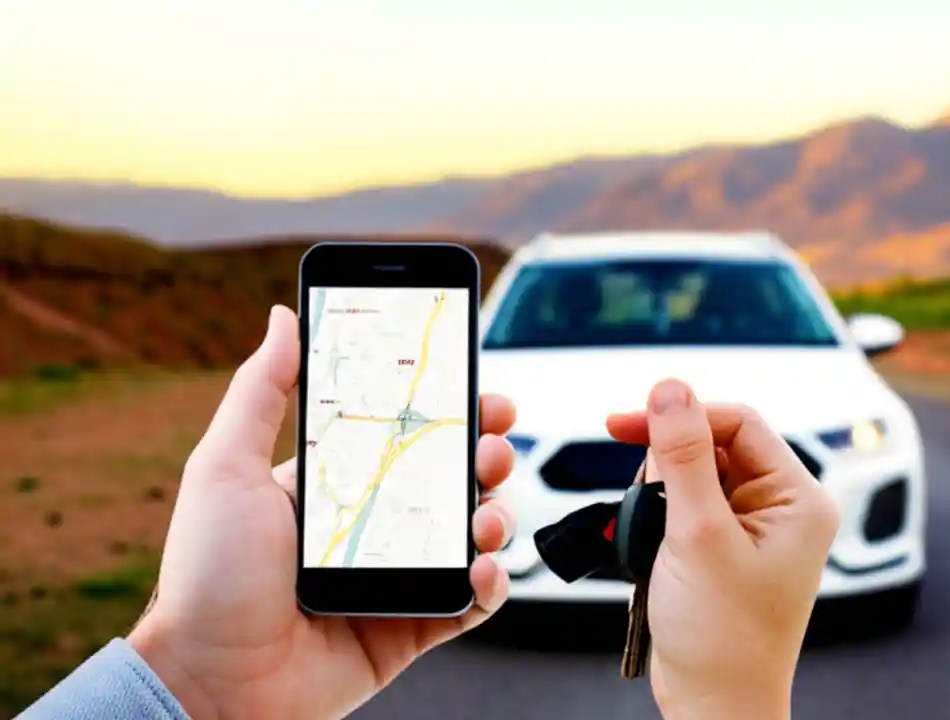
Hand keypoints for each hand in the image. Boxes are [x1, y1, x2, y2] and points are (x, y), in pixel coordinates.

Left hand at [128, 306, 517, 718]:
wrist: (211, 683)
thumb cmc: (207, 578)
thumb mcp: (224, 468)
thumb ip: (260, 391)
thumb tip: (285, 316)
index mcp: (337, 485)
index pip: (407, 434)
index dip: (450, 408)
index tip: (478, 387)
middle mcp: (374, 527)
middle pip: (454, 478)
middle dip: (487, 453)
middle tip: (493, 444)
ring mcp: (397, 577)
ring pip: (473, 535)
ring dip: (496, 514)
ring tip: (486, 515)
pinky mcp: (412, 627)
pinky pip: (472, 602)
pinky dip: (491, 583)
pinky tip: (480, 568)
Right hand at [608, 379, 839, 719]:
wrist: (714, 705)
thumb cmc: (722, 637)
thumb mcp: (698, 535)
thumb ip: (683, 456)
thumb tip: (670, 389)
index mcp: (798, 499)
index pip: (739, 422)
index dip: (682, 415)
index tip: (625, 422)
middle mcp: (782, 508)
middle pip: (714, 444)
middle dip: (667, 462)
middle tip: (640, 495)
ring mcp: (753, 529)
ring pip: (694, 474)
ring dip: (659, 493)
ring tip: (649, 536)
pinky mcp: (725, 548)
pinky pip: (686, 507)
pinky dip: (658, 518)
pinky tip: (646, 545)